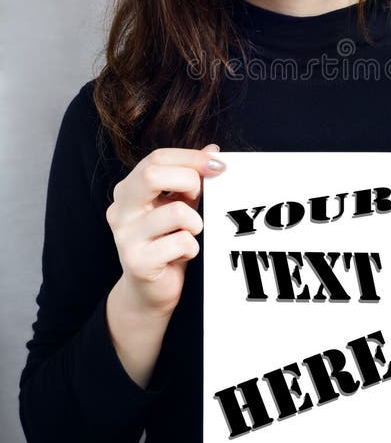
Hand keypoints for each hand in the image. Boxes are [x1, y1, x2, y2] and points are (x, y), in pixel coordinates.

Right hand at [106, 144, 225, 315]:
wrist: (148, 292)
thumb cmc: (165, 242)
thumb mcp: (179, 204)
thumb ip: (191, 176)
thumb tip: (213, 150)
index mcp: (128, 190)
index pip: (156, 158)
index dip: (191, 157)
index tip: (218, 165)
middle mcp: (120, 209)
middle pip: (153, 174)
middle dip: (189, 180)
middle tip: (199, 197)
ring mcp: (125, 236)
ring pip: (176, 211)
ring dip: (196, 222)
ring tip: (191, 232)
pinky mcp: (137, 261)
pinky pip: (181, 242)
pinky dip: (192, 247)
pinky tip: (184, 253)